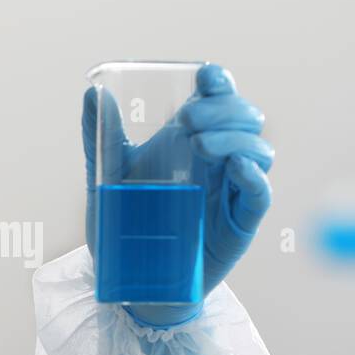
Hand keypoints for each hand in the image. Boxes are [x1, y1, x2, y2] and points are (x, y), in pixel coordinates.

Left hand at [83, 63, 272, 325]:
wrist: (130, 277)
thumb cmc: (125, 222)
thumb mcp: (107, 175)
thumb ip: (100, 136)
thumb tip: (93, 92)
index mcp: (192, 138)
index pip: (220, 99)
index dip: (220, 82)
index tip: (205, 77)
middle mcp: (219, 159)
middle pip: (246, 118)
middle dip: (224, 110)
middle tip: (188, 121)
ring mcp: (233, 190)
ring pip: (259, 150)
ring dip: (236, 139)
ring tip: (200, 144)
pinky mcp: (240, 224)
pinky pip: (261, 195)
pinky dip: (255, 177)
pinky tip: (236, 167)